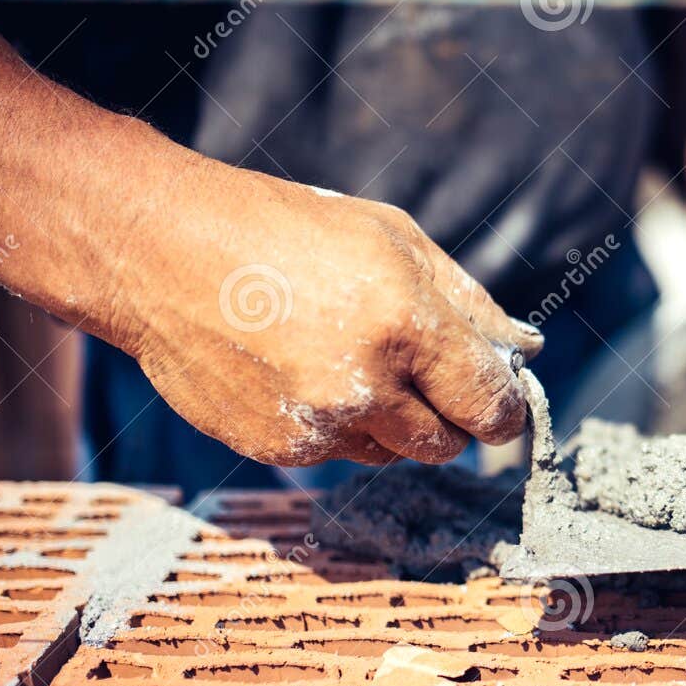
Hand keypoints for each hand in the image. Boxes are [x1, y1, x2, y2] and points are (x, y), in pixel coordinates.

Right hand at [97, 159, 541, 466]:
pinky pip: (338, 455)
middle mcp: (368, 387)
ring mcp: (320, 426)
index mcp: (409, 327)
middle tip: (419, 371)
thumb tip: (524, 349)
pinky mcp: (278, 450)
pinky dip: (335, 426)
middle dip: (447, 414)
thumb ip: (468, 303)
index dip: (501, 408)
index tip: (495, 397)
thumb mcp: (394, 239)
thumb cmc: (287, 230)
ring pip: (394, 453)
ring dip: (390, 421)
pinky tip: (300, 372)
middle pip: (449, 444)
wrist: (161, 252)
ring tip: (345, 357)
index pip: (492, 408)